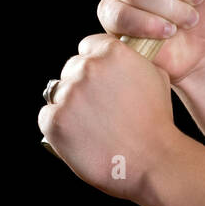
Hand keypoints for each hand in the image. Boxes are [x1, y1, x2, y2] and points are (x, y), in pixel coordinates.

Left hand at [38, 33, 181, 199]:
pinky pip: (47, 116)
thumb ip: (134, 62)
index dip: (96, 62)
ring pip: (58, 93)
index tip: (101, 79)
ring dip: (70, 105)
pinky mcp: (54, 120)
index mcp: (113, 53)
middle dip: (82, 84)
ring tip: (91, 126)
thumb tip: (123, 60)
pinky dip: (58, 126)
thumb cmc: (157, 122)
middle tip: (98, 108)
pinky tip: (80, 136)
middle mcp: (88, 68)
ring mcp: (69, 94)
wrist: (152, 159)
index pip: (89, 46)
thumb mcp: (156, 77)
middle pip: (72, 68)